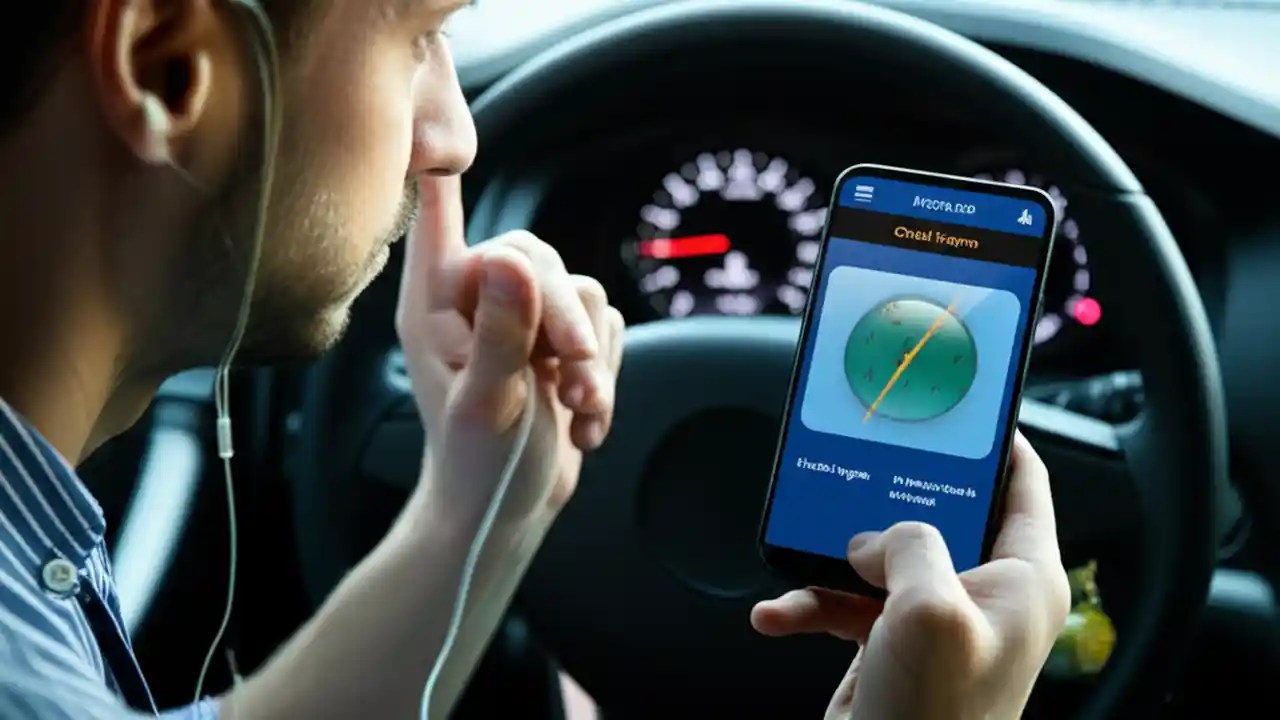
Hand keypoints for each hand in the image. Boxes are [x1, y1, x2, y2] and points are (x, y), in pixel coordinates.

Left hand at [395, 175, 623, 526]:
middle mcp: (477, 299)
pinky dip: (604, 377)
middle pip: (542, 259)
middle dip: (569, 321)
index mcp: (434, 304)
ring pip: (584, 295)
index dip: (441, 179)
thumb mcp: (489, 402)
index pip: (434, 219)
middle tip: (577, 377)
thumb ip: (502, 331)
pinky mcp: (560, 343)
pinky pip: (607, 329)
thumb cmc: (477, 465)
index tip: (439, 146)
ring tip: (577, 410)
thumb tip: (512, 259)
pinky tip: (581, 421)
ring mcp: (522, 320)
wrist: (508, 513)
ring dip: (592, 362)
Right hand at [752, 432, 1070, 719]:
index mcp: (1022, 579)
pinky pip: (845, 602)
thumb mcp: (929, 608)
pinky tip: (779, 612)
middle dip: (891, 494)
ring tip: (802, 556)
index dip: (995, 440)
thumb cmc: (938, 719)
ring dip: (831, 557)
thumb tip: (873, 540)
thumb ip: (909, 545)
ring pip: (881, 555)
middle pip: (937, 512)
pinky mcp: (890, 643)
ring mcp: (935, 619)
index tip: (960, 408)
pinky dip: (808, 604)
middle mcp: (982, 594)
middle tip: (861, 465)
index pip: (1023, 485)